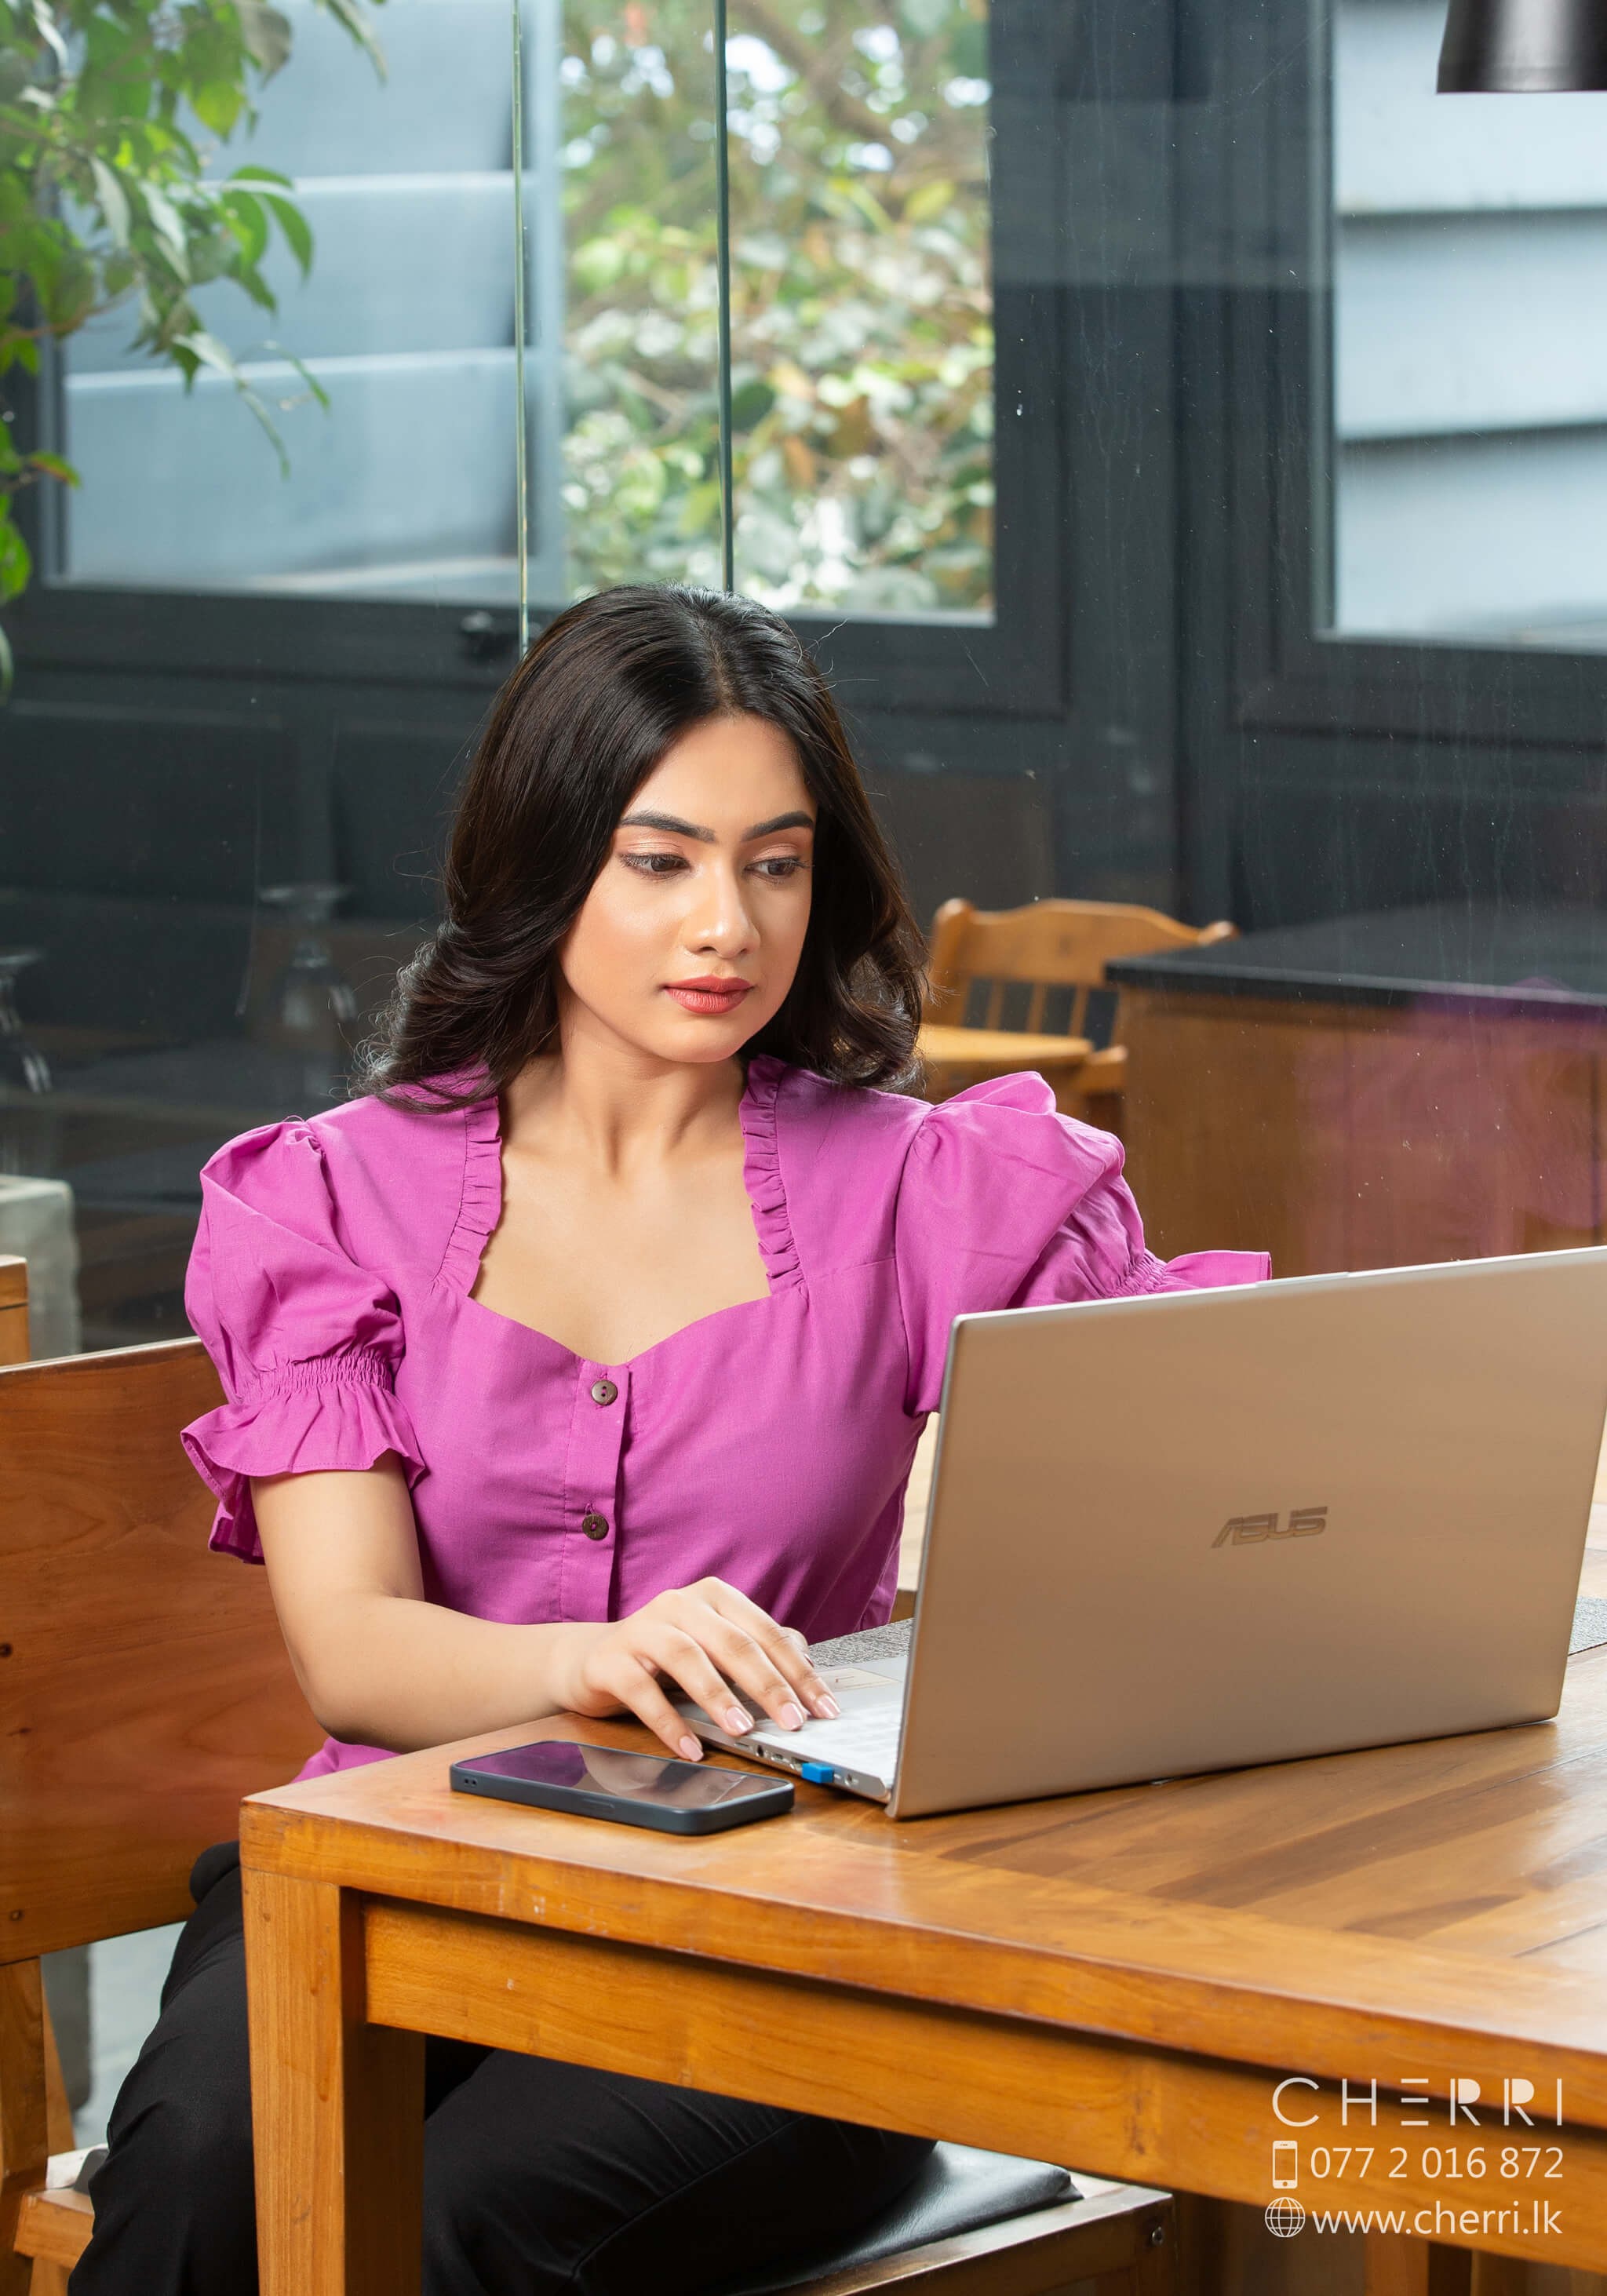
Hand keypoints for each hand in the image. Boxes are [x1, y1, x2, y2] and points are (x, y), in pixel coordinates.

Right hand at [552, 1577, 841, 1758]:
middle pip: (733, 1643)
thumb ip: (758, 1651)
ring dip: (719, 1697)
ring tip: (742, 1730)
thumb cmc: (666, 1656)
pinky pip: (641, 1690)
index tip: (823, 1707)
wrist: (593, 1660)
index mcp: (715, 1597)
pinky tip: (690, 1747)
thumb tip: (804, 1665)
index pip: (767, 1633)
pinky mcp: (611, 1659)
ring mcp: (643, 1628)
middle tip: (793, 1722)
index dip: (798, 1672)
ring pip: (687, 1657)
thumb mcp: (716, 1648)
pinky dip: (668, 1722)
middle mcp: (681, 1604)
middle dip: (768, 1685)